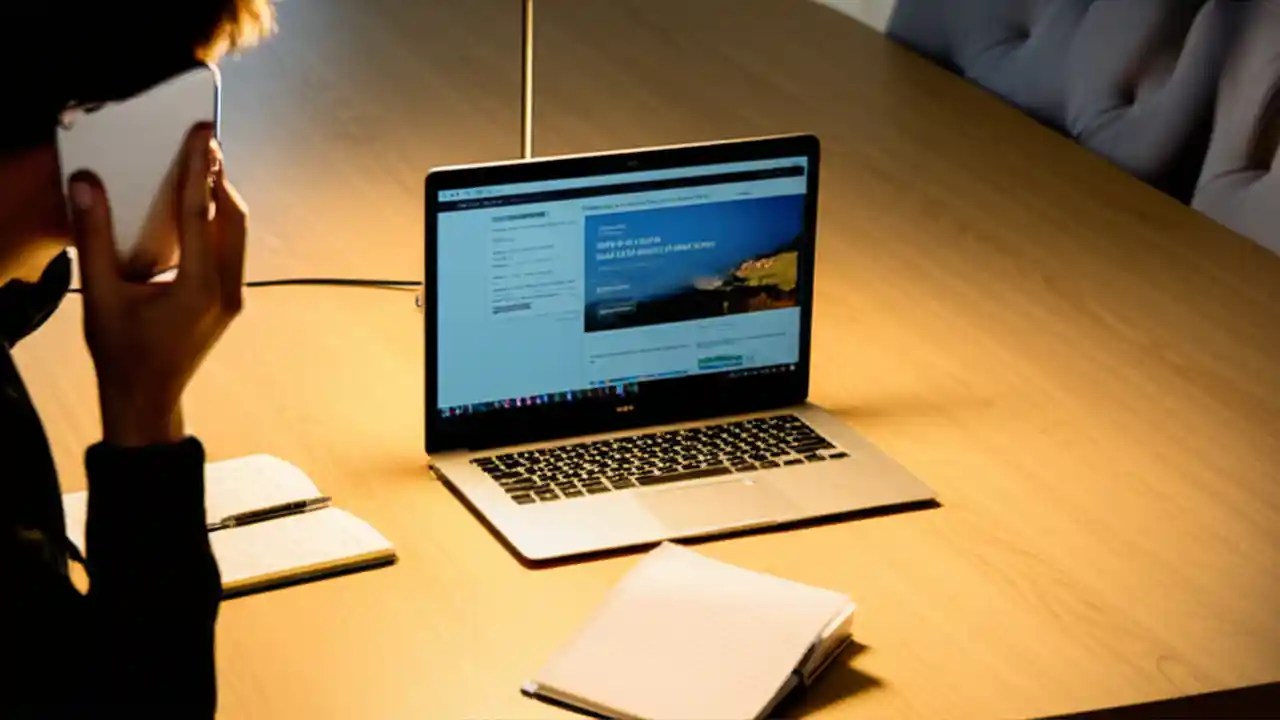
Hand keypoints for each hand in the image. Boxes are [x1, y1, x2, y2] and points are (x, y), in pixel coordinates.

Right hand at [69, 124, 246, 446]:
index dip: (200, 169)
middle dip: (218, 179)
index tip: (205, 134)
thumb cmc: (121, 352)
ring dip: (221, 200)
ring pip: (238, 235)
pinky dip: (220, 223)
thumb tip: (86, 185)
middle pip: (233, 219)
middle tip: (204, 143)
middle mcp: (225, 291)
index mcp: (197, 287)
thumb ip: (93, 237)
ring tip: (203, 165)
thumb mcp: (99, 295)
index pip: (202, 215)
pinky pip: (233, 251)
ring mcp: (233, 297)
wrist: (146, 399)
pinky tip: (201, 207)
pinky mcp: (230, 301)